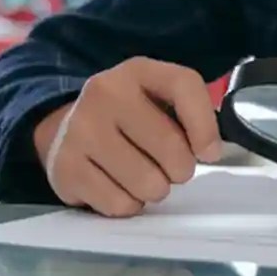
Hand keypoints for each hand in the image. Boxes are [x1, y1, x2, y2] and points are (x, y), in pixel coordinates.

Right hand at [34, 57, 222, 216]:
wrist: (66, 128)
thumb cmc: (129, 118)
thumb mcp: (159, 99)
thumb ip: (191, 114)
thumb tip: (210, 150)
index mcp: (137, 71)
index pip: (183, 85)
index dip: (205, 125)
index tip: (209, 153)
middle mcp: (105, 93)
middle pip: (171, 147)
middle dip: (181, 169)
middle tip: (170, 167)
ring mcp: (80, 130)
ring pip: (148, 183)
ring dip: (155, 189)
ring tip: (141, 174)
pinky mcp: (66, 168)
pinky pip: (121, 204)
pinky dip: (128, 204)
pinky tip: (117, 185)